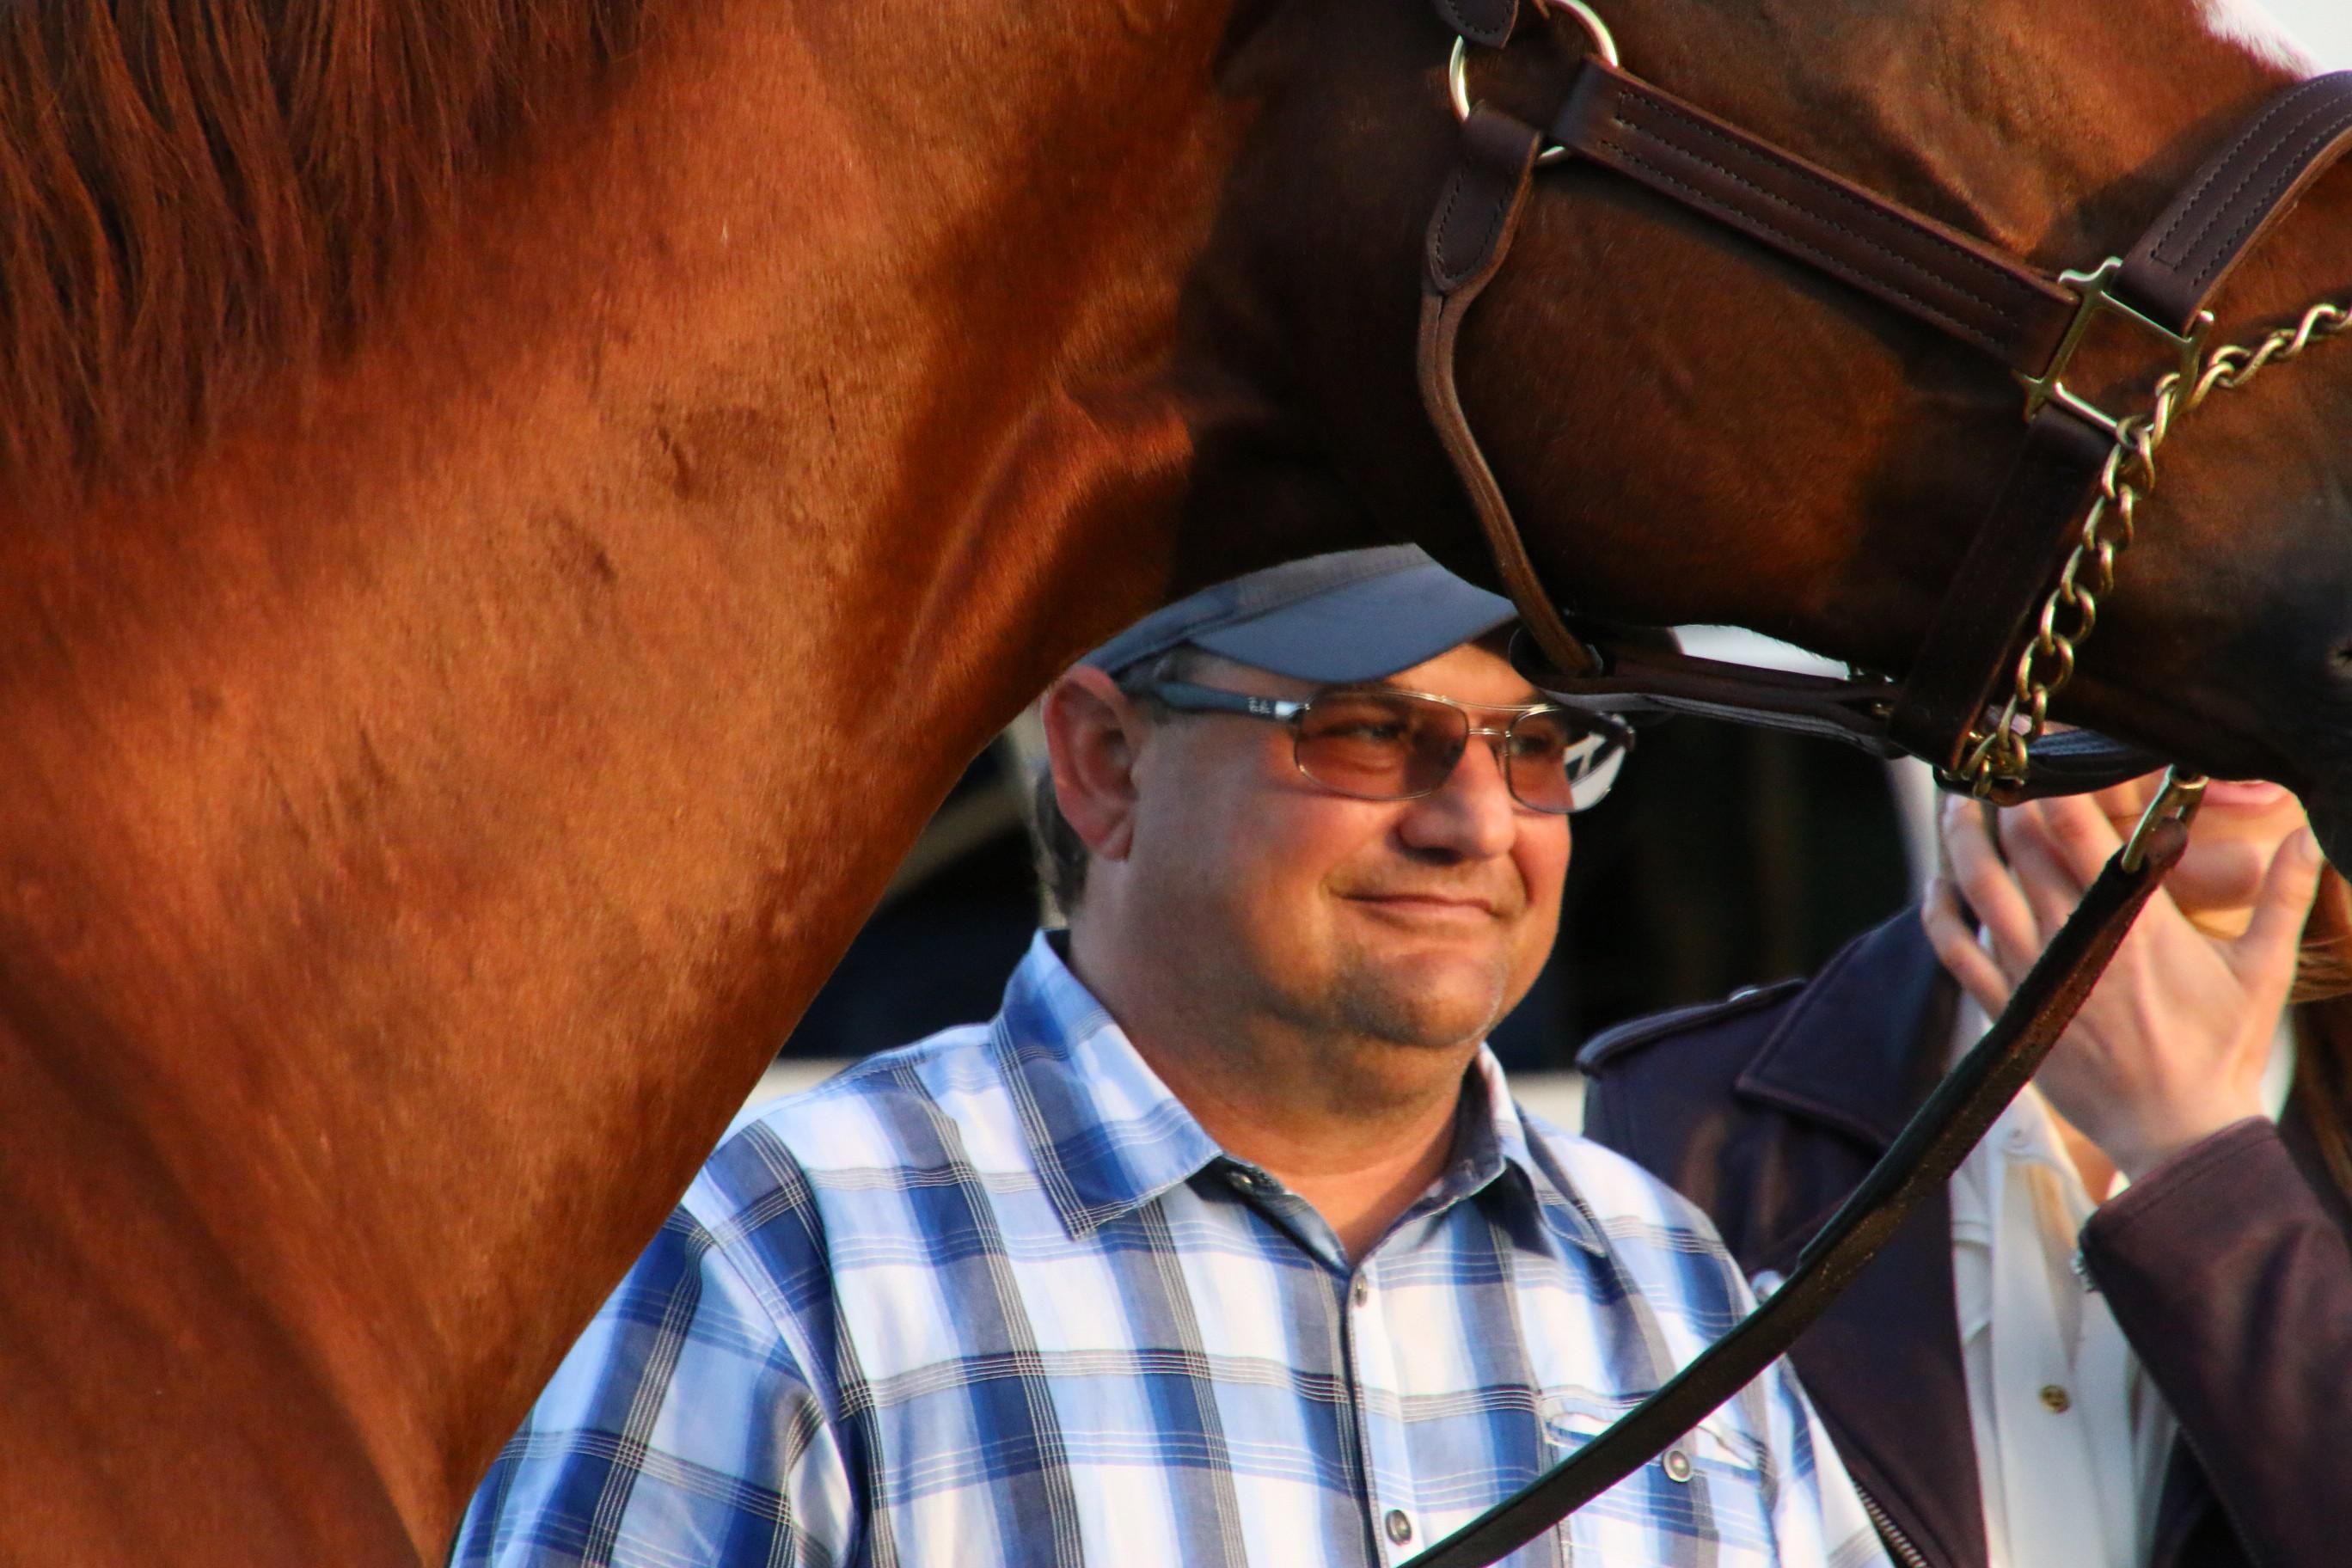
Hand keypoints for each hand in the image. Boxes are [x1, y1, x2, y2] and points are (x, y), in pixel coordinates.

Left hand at [1922, 793, 2323, 1181]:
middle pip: (2020, 845)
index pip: (2076, 827)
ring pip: (1979, 887)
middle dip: (2007, 797)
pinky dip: (1938, 912)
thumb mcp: (2264, 971)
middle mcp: (2076, 938)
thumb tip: (2310, 838)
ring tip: (1959, 803)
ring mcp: (2035, 974)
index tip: (2047, 746)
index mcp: (2134, 919)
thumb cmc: (2223, 1053)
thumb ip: (2284, 897)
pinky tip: (1938, 885)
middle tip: (2001, 766)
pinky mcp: (2009, 1011)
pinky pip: (1955, 951)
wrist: (2177, 1133)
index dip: (2053, 780)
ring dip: (1962, 839)